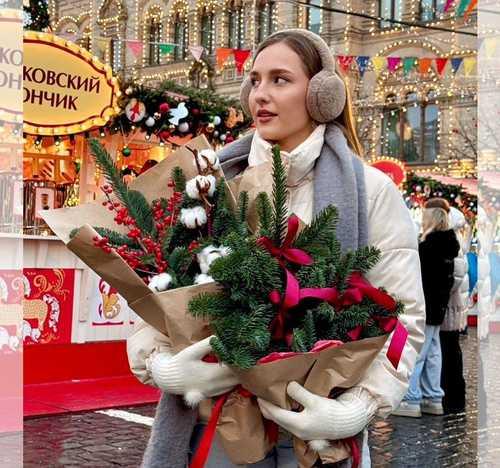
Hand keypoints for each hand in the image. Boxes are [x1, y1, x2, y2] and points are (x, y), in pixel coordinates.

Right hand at [151, 336, 238, 405]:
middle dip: (243, 366)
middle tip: (244, 352)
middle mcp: (215, 386)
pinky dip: (234, 379)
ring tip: (239, 359)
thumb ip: (209, 344)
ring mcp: (215, 392)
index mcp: (212, 374)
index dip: (241, 358)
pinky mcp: (214, 395)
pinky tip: (231, 369)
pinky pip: (230, 388)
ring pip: (236, 383)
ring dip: (239, 373)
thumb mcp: (192, 351)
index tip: (243, 348)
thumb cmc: (180, 363)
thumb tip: (223, 336)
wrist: (168, 379)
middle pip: (239, 377)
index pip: (235, 367)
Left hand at [257, 382, 371, 442]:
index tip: (259, 393)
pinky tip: (283, 404)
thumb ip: (299, 393)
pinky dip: (282, 412)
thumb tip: (288, 386)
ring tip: (270, 398)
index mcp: (297, 424)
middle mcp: (297, 430)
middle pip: (276, 419)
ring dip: (274, 410)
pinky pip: (288, 421)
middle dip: (266, 407)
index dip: (265, 404)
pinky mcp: (306, 429)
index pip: (275, 414)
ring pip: (282, 420)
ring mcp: (301, 431)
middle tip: (260, 395)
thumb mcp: (314, 400)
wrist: (347, 423)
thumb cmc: (331, 412)